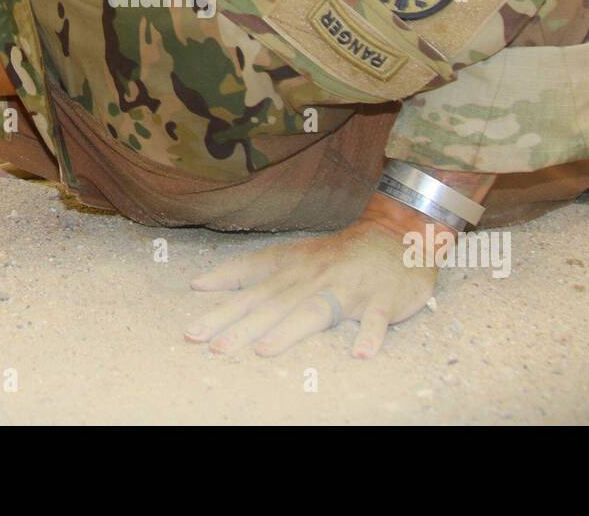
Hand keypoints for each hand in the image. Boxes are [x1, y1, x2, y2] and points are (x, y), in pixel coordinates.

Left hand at [186, 213, 436, 357]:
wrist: (396, 236)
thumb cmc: (333, 256)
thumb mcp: (286, 256)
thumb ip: (244, 271)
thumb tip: (197, 284)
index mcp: (290, 269)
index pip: (250, 291)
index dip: (221, 310)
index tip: (192, 332)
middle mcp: (314, 278)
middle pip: (274, 304)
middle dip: (243, 327)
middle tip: (214, 348)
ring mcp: (348, 288)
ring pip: (316, 310)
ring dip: (290, 330)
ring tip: (264, 350)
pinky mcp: (383, 299)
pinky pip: (377, 319)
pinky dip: (371, 335)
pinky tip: (361, 353)